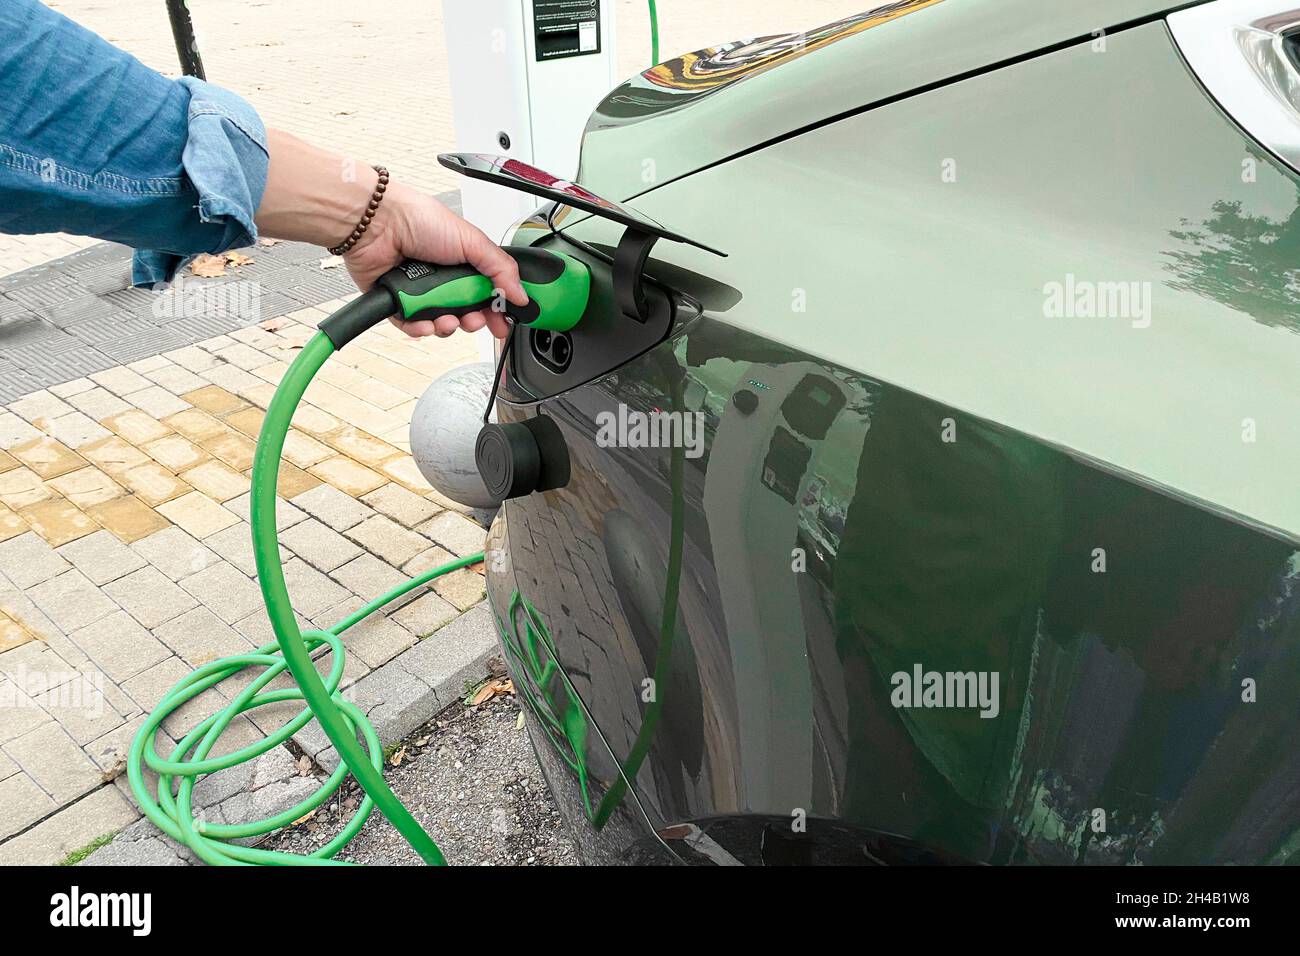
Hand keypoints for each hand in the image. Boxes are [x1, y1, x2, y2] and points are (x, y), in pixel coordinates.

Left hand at [344, 181, 527, 338]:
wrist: (378, 223)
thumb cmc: (419, 219)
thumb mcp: (473, 241)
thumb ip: (501, 269)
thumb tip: (522, 295)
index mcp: (464, 263)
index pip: (488, 294)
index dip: (497, 310)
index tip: (504, 322)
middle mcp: (444, 279)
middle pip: (467, 314)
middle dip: (473, 321)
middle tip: (474, 319)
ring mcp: (420, 292)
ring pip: (441, 324)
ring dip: (447, 327)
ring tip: (447, 319)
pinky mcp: (397, 304)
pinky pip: (412, 327)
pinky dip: (420, 329)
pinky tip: (425, 323)